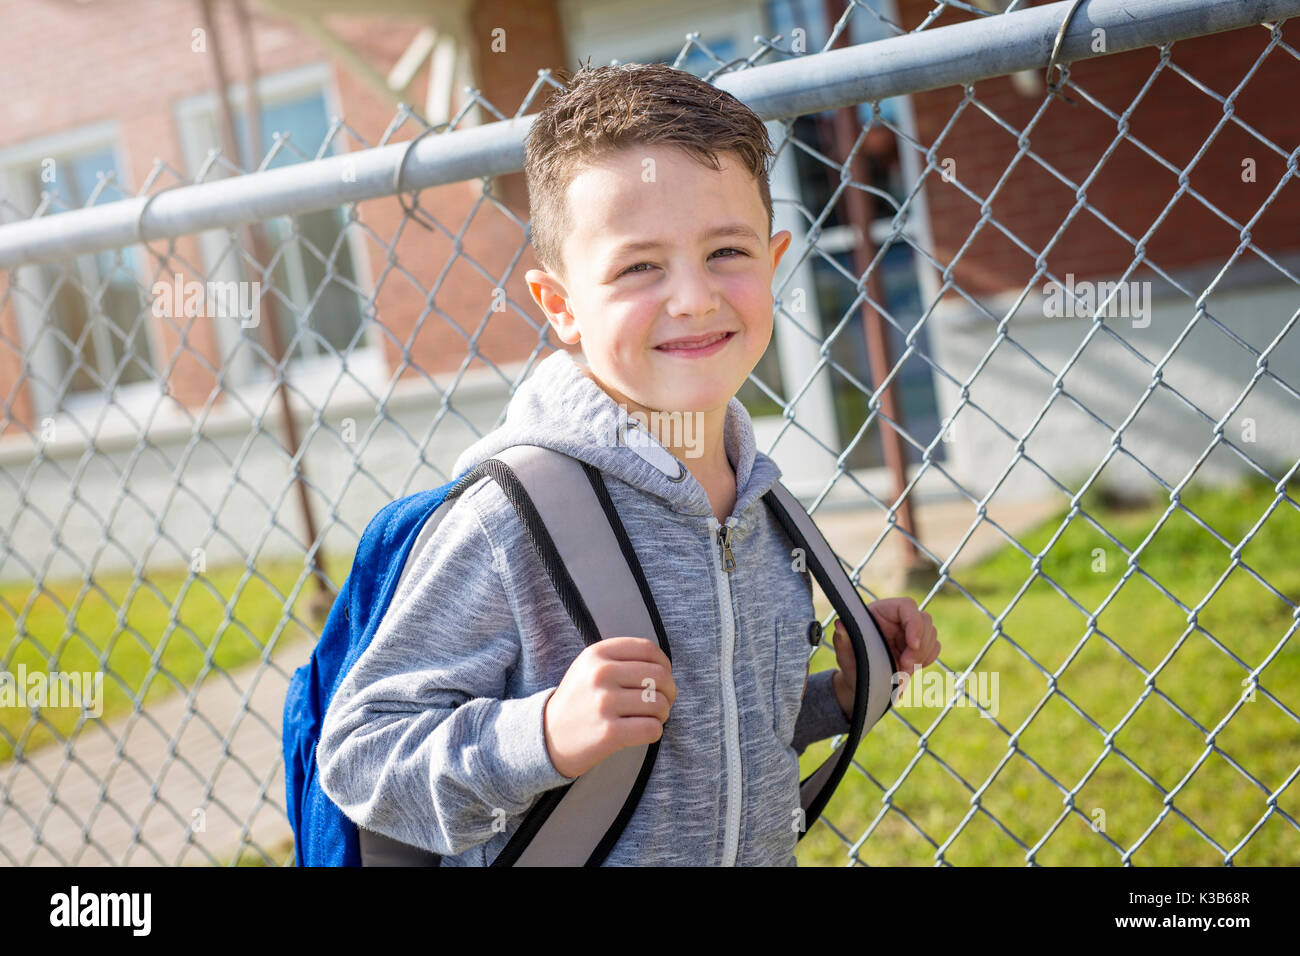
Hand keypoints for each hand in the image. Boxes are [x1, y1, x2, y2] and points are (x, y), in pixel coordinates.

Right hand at [542, 637, 675, 778]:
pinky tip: (642, 732)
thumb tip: (665, 669)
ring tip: (649, 718)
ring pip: (659, 704)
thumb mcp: (590, 668)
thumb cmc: (579, 701)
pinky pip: (652, 729)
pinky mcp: (609, 733)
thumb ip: (623, 659)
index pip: (648, 649)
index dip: (665, 664)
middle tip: (662, 703)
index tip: (663, 678)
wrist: (548, 736)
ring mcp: (604, 703)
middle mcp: (600, 674)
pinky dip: (655, 732)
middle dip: (669, 692)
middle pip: (659, 676)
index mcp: (597, 653)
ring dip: (662, 714)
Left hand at [831, 597, 940, 719]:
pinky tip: (910, 668)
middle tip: (906, 665)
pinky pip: (934, 648)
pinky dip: (926, 659)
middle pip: (924, 620)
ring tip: (903, 670)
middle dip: (920, 645)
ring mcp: (910, 632)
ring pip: (931, 634)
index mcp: (882, 612)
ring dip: (922, 655)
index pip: (907, 606)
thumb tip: (840, 625)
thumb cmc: (850, 661)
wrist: (860, 681)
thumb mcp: (844, 651)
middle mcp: (898, 619)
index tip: (912, 644)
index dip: (914, 623)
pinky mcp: (918, 646)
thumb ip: (843, 638)